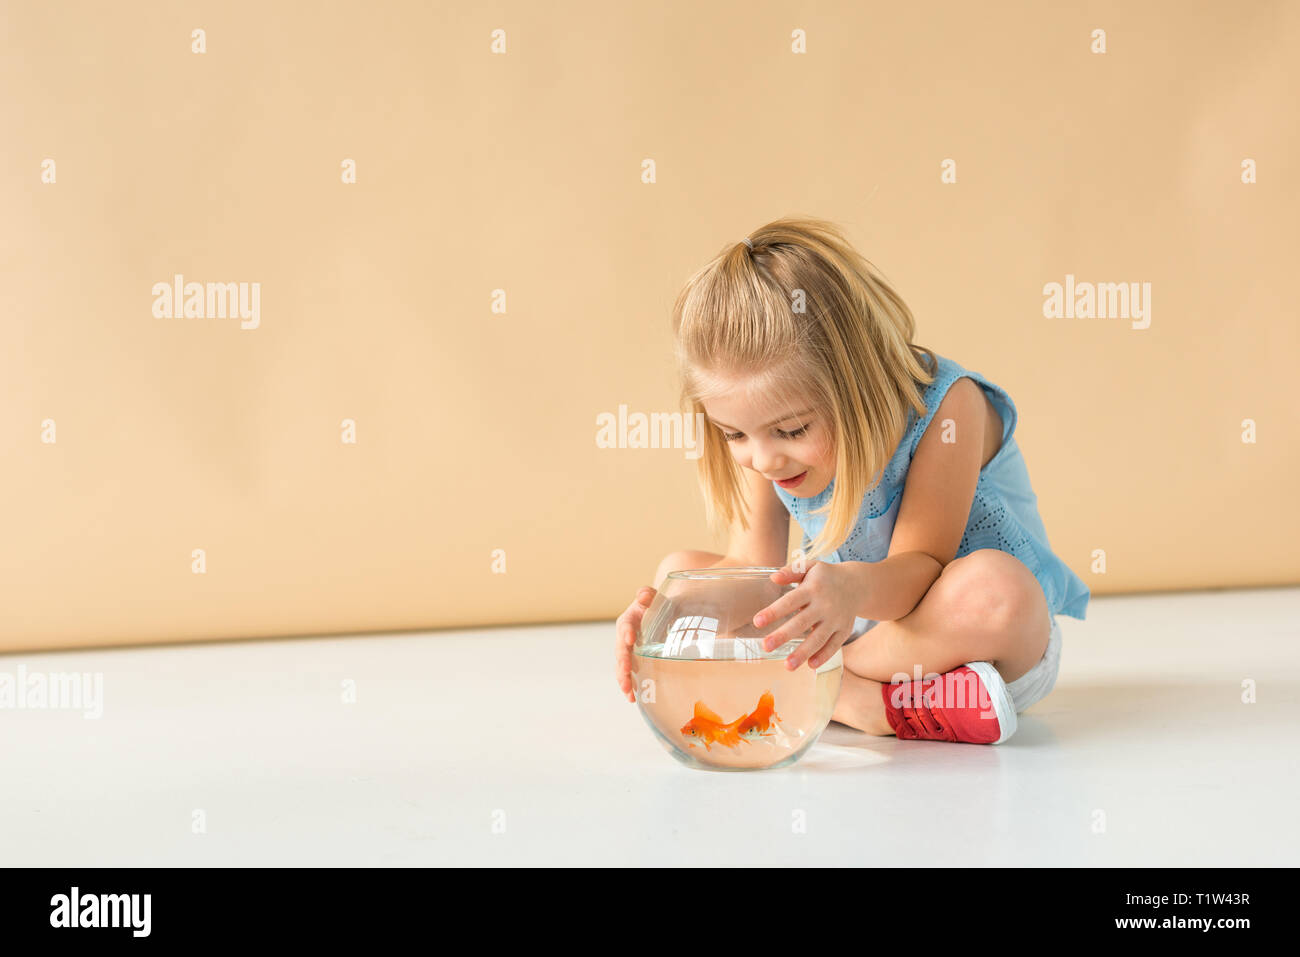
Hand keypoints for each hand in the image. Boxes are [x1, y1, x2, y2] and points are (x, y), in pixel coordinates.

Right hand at [615, 585, 656, 701]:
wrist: (661, 614)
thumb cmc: (657, 605)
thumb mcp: (653, 596)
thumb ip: (647, 595)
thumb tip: (644, 595)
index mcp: (628, 620)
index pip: (624, 625)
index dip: (626, 632)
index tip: (630, 639)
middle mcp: (625, 637)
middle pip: (620, 650)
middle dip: (622, 662)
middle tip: (625, 672)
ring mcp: (629, 652)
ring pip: (621, 666)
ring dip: (623, 679)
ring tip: (628, 692)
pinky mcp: (634, 662)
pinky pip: (629, 675)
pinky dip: (630, 686)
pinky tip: (633, 698)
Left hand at [752, 560, 865, 670]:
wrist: (858, 584)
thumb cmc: (826, 576)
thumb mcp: (810, 567)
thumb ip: (791, 571)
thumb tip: (773, 578)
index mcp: (812, 588)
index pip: (790, 601)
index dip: (774, 612)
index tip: (757, 622)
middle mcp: (824, 605)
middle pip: (802, 622)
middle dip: (783, 635)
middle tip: (765, 646)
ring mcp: (835, 619)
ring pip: (818, 638)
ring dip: (803, 653)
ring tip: (788, 666)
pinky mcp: (844, 630)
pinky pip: (834, 645)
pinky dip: (824, 656)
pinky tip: (810, 665)